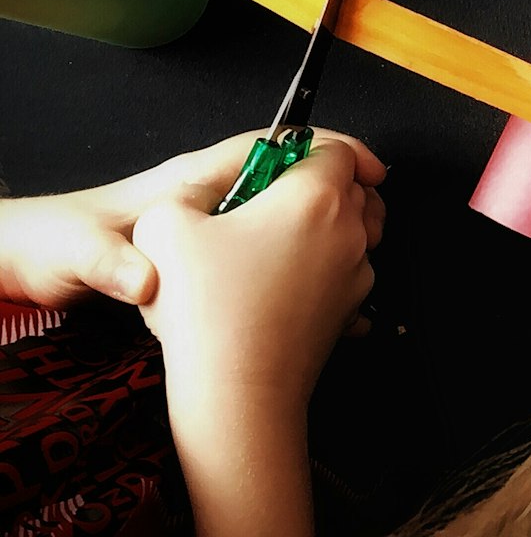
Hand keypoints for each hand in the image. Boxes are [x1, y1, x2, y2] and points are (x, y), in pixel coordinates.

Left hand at [0, 129, 384, 309]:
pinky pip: (281, 262)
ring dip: (334, 242)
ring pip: (296, 226)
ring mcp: (224, 234)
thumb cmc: (62, 244)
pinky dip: (312, 281)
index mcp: (194, 182)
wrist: (42, 266)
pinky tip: (330, 311)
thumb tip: (146, 281)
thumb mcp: (83, 253)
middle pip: (297, 186)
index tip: (366, 168)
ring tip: (360, 269)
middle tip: (376, 227)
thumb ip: (114, 265)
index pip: (272, 147)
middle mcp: (216, 202)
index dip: (324, 151)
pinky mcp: (224, 265)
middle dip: (345, 200)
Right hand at [131, 138, 385, 415]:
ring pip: (360, 232)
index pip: (338, 149)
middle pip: (359, 189)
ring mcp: (357, 274)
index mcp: (315, 196)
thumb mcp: (165, 223)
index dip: (310, 147)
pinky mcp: (352, 311)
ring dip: (330, 226)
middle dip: (327, 184)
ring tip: (279, 240)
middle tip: (279, 196)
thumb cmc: (206, 306)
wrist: (238, 389)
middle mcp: (349, 231)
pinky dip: (326, 268)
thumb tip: (201, 199)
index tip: (286, 157)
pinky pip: (349, 274)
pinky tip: (283, 281)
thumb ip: (188, 193)